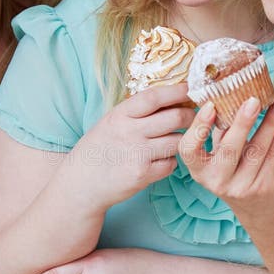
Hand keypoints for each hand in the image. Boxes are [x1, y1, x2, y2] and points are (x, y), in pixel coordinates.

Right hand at [71, 83, 195, 211]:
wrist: (81, 184)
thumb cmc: (98, 150)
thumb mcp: (110, 122)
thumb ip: (135, 112)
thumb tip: (170, 98)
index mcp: (119, 115)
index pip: (154, 97)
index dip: (176, 91)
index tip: (189, 89)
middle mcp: (129, 132)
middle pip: (175, 117)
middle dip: (189, 116)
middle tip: (192, 117)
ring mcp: (137, 154)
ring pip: (177, 141)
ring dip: (180, 141)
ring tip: (170, 141)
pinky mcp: (143, 175)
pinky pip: (171, 164)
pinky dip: (169, 162)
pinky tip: (158, 161)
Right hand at [178, 95, 273, 221]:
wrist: (257, 207)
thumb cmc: (233, 170)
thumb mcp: (218, 154)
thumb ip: (218, 128)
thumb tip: (226, 90)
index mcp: (199, 169)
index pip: (189, 150)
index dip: (198, 128)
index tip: (210, 105)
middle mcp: (216, 180)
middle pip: (229, 149)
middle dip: (242, 123)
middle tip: (253, 99)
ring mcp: (241, 186)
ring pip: (257, 149)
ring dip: (270, 122)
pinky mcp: (263, 186)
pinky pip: (273, 154)